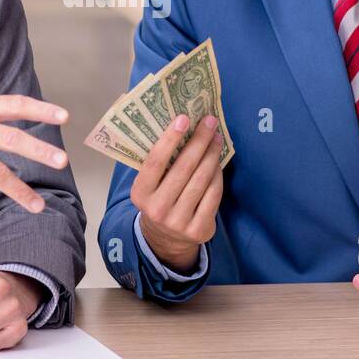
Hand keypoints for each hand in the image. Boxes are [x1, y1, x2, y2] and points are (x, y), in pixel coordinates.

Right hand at [131, 113, 223, 273]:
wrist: (165, 239)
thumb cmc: (158, 200)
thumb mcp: (149, 186)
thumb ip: (159, 164)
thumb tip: (182, 125)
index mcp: (140, 194)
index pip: (156, 161)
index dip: (170, 138)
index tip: (184, 118)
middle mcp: (158, 209)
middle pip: (183, 168)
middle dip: (199, 141)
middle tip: (209, 122)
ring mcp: (179, 222)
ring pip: (201, 180)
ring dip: (212, 155)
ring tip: (216, 138)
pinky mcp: (199, 230)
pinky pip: (213, 195)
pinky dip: (217, 175)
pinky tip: (218, 162)